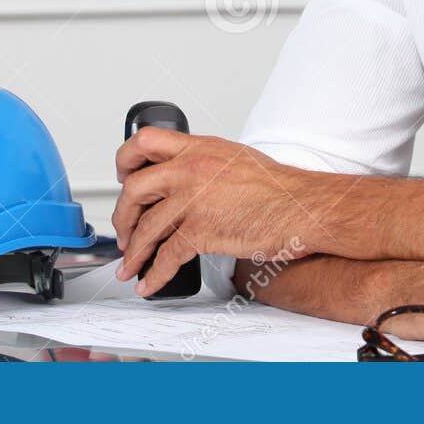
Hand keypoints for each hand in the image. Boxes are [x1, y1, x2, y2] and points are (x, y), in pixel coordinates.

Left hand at [112, 128, 321, 294]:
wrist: (301, 206)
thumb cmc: (279, 188)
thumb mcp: (236, 159)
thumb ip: (205, 164)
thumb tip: (185, 180)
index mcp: (200, 148)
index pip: (145, 141)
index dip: (125, 160)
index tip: (122, 176)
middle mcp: (192, 169)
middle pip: (134, 187)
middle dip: (122, 215)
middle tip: (124, 230)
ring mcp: (195, 199)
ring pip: (145, 226)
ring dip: (133, 251)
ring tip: (129, 264)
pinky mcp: (202, 230)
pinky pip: (166, 256)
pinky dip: (153, 274)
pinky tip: (149, 282)